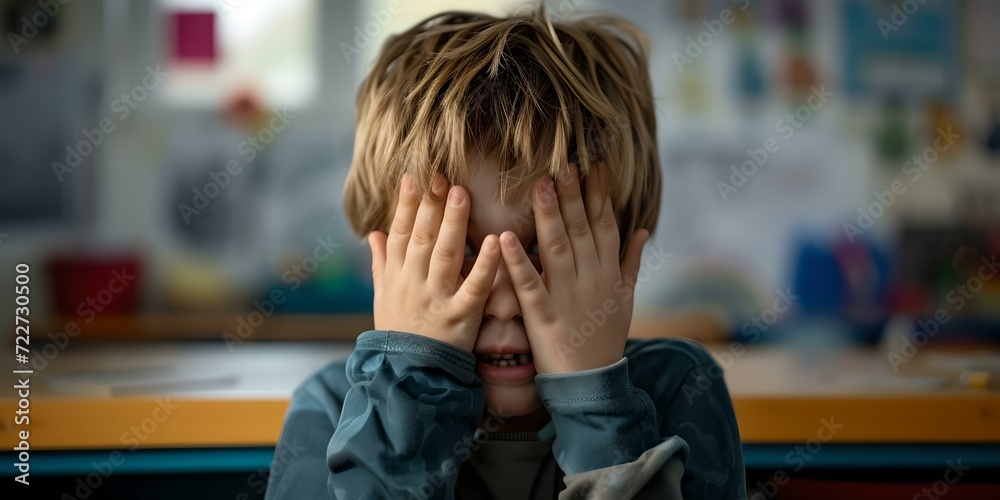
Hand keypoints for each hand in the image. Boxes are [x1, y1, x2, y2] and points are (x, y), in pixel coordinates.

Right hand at [368, 173, 500, 351]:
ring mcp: (436, 299)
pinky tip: (496, 241)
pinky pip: (474, 287)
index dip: (407, 205)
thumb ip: (381, 263)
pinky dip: (484, 264)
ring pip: (445, 255)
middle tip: (442, 175)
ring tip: (462, 194)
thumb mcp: (382, 298)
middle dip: (431, 205)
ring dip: (454, 223)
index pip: (401, 233)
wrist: (407, 377)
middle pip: (422, 237)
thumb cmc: (398, 334)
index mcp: (396, 276)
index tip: (414, 177)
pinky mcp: (459, 317)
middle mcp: (413, 283)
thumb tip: (374, 233)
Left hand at [499, 164, 648, 373]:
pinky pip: (528, 285)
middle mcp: (590, 279)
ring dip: (547, 216)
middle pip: (581, 230)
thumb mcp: (625, 298)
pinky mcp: (543, 316)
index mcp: (608, 273)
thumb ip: (631, 262)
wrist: (592, 382)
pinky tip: (503, 238)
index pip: (605, 225)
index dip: (599, 194)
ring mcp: (566, 297)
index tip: (593, 165)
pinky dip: (517, 262)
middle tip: (563, 163)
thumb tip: (642, 230)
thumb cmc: (605, 336)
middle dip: (572, 195)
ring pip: (556, 249)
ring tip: (538, 185)